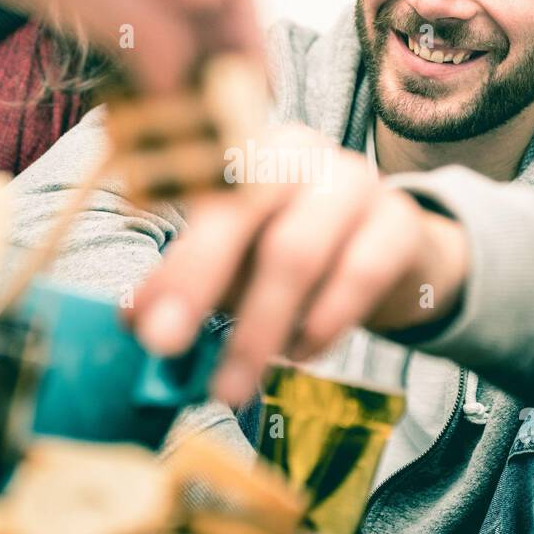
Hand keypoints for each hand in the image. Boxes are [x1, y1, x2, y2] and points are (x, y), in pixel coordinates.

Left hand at [127, 126, 469, 404]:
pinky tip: (299, 355)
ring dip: (259, 327)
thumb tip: (134, 319)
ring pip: (297, 251)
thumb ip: (186, 282)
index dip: (168, 256)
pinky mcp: (399, 220)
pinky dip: (323, 324)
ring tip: (234, 382)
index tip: (141, 323)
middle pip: (243, 209)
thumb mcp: (234, 263)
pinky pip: (359, 274)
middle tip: (170, 349)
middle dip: (199, 282)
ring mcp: (353, 181)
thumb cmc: (297, 250)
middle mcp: (298, 152)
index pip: (195, 193)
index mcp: (245, 151)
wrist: (395, 251)